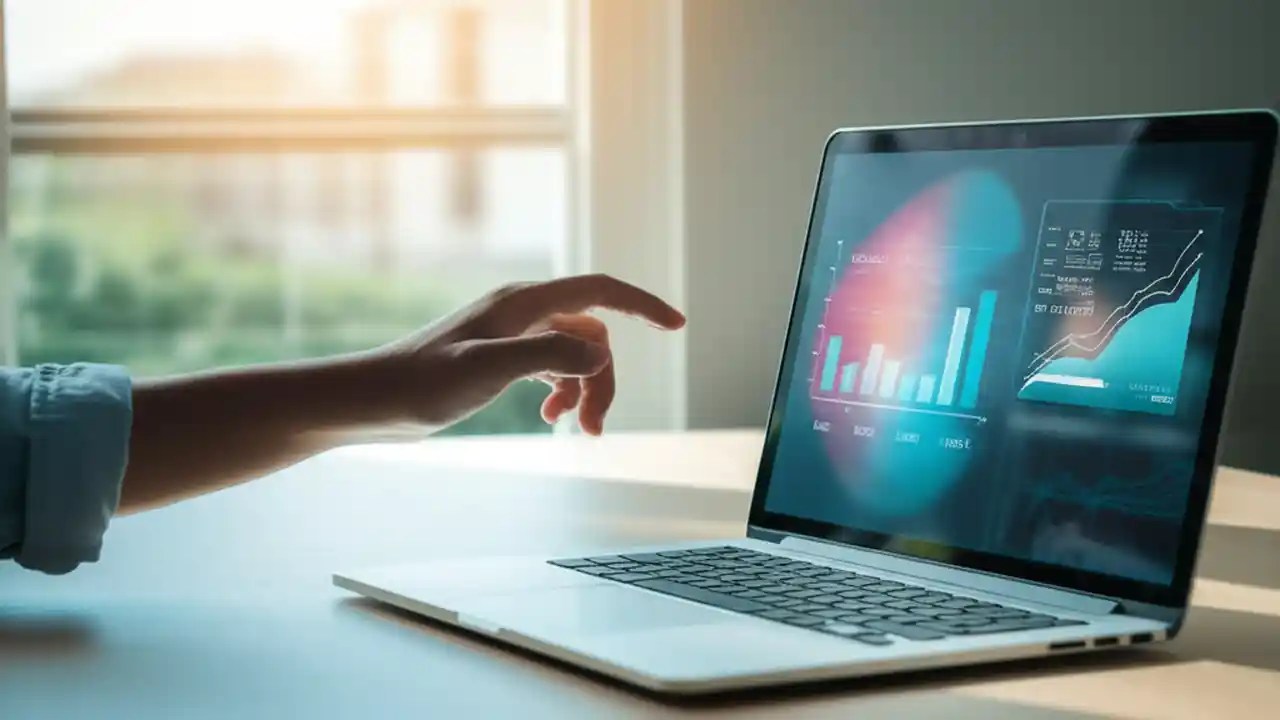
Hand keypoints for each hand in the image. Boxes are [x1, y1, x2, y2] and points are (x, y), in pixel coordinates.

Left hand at [377, 274, 684, 434]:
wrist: (376, 400)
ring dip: (585, 391)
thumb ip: (549, 355)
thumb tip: (601, 354)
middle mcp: (524, 312)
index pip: (601, 291)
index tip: (677, 326)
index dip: (642, 305)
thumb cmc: (424, 383)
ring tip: (575, 429)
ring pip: (576, 355)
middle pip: (593, 336)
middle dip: (604, 380)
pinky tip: (552, 417)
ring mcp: (513, 334)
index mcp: (525, 303)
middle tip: (594, 430)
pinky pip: (554, 367)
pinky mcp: (502, 357)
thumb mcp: (488, 369)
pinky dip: (564, 391)